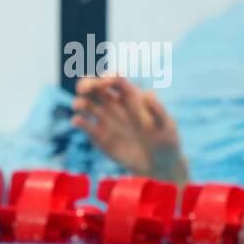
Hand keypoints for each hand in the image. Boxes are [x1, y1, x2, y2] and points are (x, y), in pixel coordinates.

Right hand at [71, 76, 188, 183]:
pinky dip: (78, 121)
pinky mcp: (98, 137)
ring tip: (79, 106)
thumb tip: (148, 93)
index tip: (105, 82)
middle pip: (96, 88)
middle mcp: (115, 106)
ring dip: (79, 102)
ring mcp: (105, 120)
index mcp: (132, 98)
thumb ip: (157, 110)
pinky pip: (85, 125)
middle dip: (87, 84)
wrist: (158, 165)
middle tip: (85, 88)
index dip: (109, 77)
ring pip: (86, 105)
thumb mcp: (166, 126)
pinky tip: (78, 121)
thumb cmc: (166, 142)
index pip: (116, 81)